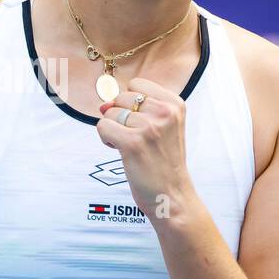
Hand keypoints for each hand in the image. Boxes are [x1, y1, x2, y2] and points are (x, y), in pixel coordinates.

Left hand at [97, 77, 194, 220]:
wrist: (172, 195)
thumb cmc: (163, 161)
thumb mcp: (164, 126)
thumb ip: (137, 108)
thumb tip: (103, 103)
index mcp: (175, 103)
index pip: (137, 84)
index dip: (131, 103)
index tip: (143, 122)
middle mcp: (164, 112)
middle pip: (121, 98)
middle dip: (121, 117)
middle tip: (138, 139)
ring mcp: (149, 126)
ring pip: (110, 113)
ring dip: (114, 130)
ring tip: (132, 146)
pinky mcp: (133, 143)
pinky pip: (103, 127)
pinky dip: (106, 140)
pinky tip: (122, 152)